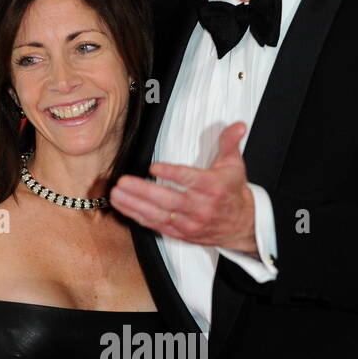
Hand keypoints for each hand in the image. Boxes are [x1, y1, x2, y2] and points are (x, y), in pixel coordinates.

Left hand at [109, 122, 257, 254]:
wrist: (240, 225)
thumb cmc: (232, 193)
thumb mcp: (234, 165)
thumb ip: (230, 142)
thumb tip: (238, 125)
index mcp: (213, 188)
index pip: (190, 180)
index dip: (172, 174)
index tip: (154, 168)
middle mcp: (201, 207)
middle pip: (168, 199)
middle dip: (143, 191)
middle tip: (123, 182)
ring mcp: (190, 223)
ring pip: (159, 214)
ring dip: (135, 204)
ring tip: (117, 194)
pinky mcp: (181, 233)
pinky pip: (156, 226)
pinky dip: (138, 217)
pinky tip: (124, 207)